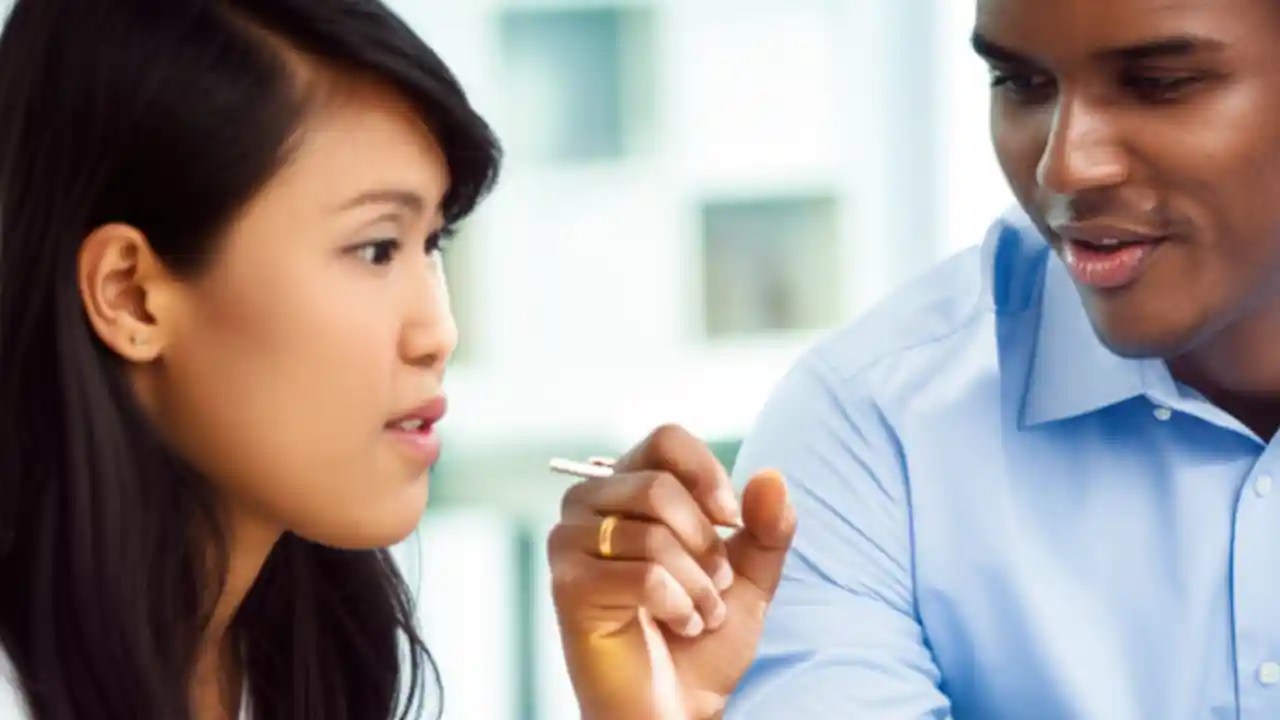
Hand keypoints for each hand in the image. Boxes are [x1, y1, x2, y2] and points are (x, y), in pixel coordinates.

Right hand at [548, 425, 796, 719]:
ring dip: (698, 586)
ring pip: (654, 535)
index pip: (665, 440)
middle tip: (716, 586)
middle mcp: (588, 504)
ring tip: (700, 615)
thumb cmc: (701, 636)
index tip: (731, 520)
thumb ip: (766, 526)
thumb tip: (771, 476)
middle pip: (659, 485)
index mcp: (626, 486)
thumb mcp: (748, 574)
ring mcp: (569, 543)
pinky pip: (643, 575)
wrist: (678, 705)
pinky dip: (679, 606)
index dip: (708, 475)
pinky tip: (679, 625)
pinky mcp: (567, 587)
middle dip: (706, 543)